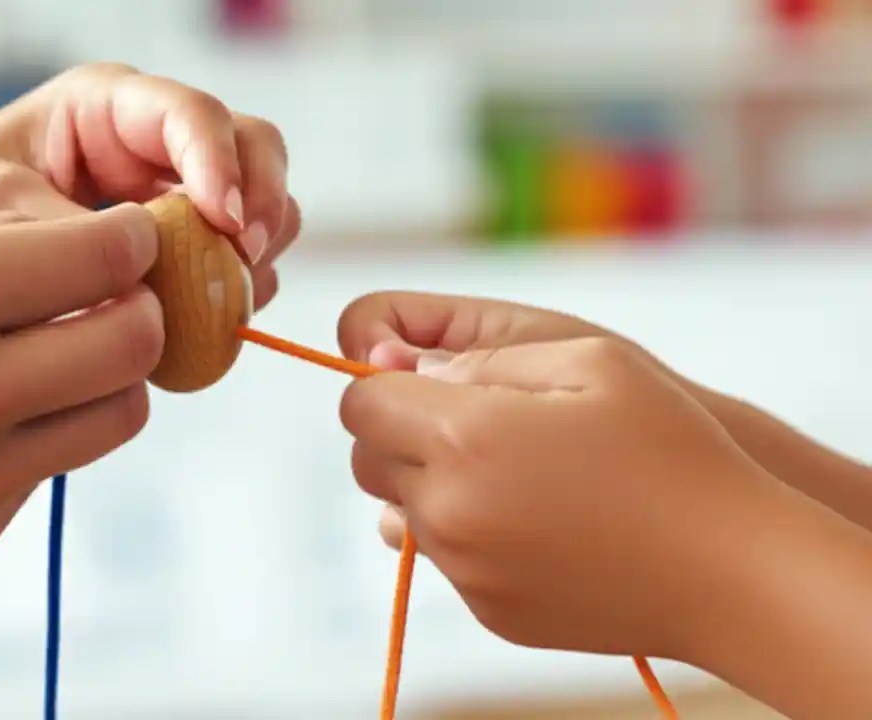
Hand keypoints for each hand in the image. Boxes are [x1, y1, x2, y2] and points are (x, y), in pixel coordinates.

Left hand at [0, 62, 298, 309]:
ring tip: (234, 295)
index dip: (219, 161)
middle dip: (262, 200)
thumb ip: (56, 234)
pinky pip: (237, 260)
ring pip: (258, 203)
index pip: (187, 113)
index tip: (225, 220)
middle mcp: (150, 146)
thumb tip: (131, 279)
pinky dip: (240, 287)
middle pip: (250, 146)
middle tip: (248, 259)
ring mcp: (172, 200)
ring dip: (260, 249)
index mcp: (103, 109)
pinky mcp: (181, 254)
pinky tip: (216, 320)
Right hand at [0, 205, 160, 603]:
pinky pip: (54, 467)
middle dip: (138, 307)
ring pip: (121, 413)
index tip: (127, 239)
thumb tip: (87, 242)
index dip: (131, 239)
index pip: (105, 259)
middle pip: (136, 340)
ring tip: (58, 358)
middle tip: (108, 298)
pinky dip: (44, 433)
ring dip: (109, 377)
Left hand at [340, 337, 784, 660]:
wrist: (729, 570)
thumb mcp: (588, 358)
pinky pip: (446, 558)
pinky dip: (469, 532)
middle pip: (368, 459)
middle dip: (400, 431)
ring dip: (433, 482)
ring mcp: (466, 568)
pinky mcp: (489, 609)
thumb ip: (481, 357)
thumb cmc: (668, 449)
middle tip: (472, 420)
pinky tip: (537, 518)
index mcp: (463, 437)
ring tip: (512, 469)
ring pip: (401, 509)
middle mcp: (449, 509)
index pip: (361, 401)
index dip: (385, 381)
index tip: (429, 379)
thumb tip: (402, 368)